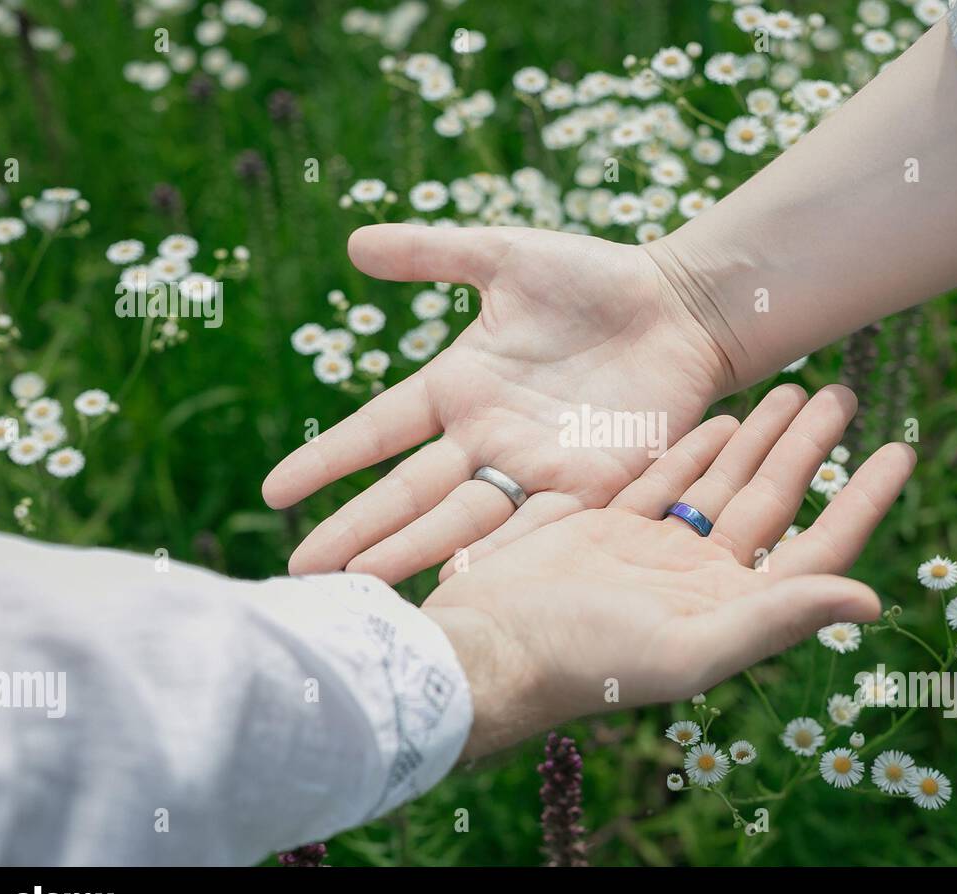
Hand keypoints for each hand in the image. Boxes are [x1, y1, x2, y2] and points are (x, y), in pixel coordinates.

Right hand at [262, 224, 728, 582]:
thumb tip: (354, 243)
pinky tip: (463, 584)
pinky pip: (540, 524)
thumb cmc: (596, 280)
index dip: (330, 459)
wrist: (682, 308)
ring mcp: (537, 467)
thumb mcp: (505, 259)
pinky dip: (504, 554)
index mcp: (459, 388)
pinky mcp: (592, 486)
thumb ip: (433, 254)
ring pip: (464, 518)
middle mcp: (488, 438)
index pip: (379, 431)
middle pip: (410, 491)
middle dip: (358, 529)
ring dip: (415, 551)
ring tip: (364, 587)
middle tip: (304, 574)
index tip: (274, 491)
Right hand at [420, 384, 914, 759]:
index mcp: (733, 610)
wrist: (487, 648)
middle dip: (812, 449)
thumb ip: (778, 618)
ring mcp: (655, 553)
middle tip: (845, 393)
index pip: (819, 547)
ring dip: (761, 439)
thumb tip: (871, 602)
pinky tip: (725, 418)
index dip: (863, 500)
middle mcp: (702, 580)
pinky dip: (698, 448)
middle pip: (775, 501)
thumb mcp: (690, 645)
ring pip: (724, 483)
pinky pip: (668, 480)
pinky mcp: (608, 530)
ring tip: (797, 392)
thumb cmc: (587, 658)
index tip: (903, 449)